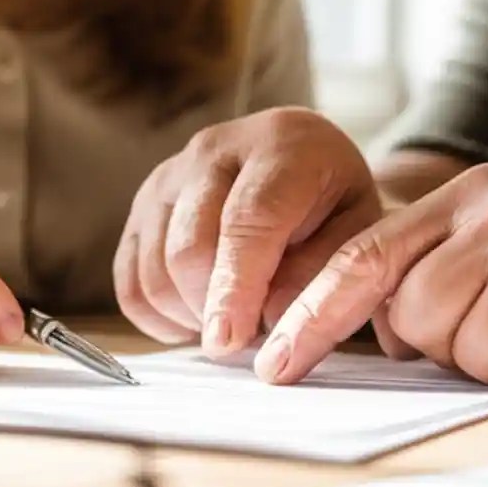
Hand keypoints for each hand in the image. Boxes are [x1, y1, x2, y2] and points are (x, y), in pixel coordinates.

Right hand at [114, 107, 381, 352]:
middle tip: (246, 339)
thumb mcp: (358, 233)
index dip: (236, 287)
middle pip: (189, 246)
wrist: (303, 164)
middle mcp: (215, 149)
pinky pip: (129, 276)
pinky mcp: (143, 204)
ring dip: (187, 314)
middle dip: (211, 309)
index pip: (248, 221)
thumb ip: (322, 275)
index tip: (230, 341)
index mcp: (282, 146)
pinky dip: (155, 313)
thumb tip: (270, 319)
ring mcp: (170, 174)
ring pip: (154, 266)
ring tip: (230, 321)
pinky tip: (195, 317)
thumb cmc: (334, 204)